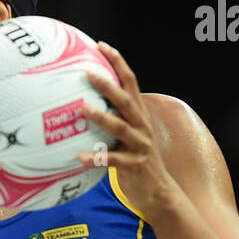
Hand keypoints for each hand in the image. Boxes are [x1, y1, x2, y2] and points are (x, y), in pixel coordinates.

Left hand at [77, 41, 179, 222]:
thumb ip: (112, 119)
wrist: (159, 192)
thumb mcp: (127, 136)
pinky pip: (113, 161)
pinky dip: (96, 158)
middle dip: (108, 85)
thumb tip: (81, 103)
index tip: (101, 46)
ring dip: (101, 117)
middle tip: (87, 73)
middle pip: (126, 100)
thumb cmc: (135, 160)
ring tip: (81, 109)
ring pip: (121, 127)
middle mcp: (142, 126)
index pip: (131, 82)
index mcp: (139, 115)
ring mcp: (140, 145)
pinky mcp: (135, 165)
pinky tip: (78, 157)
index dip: (118, 63)